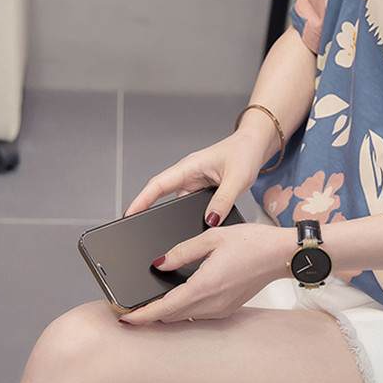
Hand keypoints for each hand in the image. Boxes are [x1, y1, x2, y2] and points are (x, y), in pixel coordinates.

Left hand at [121, 222, 295, 323]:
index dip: (141, 315)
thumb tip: (159, 262)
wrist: (281, 254)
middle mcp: (212, 302)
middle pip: (171, 316)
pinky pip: (200, 313)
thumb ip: (182, 250)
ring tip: (152, 302)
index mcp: (205, 285)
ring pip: (185, 316)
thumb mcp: (213, 236)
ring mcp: (221, 308)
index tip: (124, 316)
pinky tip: (181, 296)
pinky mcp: (229, 308)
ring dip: (168, 312)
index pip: (164, 308)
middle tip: (133, 306)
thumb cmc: (253, 242)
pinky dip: (185, 308)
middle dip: (150, 314)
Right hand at [124, 131, 265, 225]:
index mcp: (189, 166)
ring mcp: (194, 183)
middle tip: (144, 234)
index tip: (127, 215)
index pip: (158, 184)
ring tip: (178, 235)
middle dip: (152, 215)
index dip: (141, 200)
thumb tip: (210, 221)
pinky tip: (200, 226)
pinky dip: (193, 216)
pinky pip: (191, 206)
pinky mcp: (202, 190)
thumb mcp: (237, 178)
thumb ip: (223, 200)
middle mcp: (188, 175)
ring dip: (179, 217)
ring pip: (179, 205)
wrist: (255, 147)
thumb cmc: (244, 153)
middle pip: (163, 197)